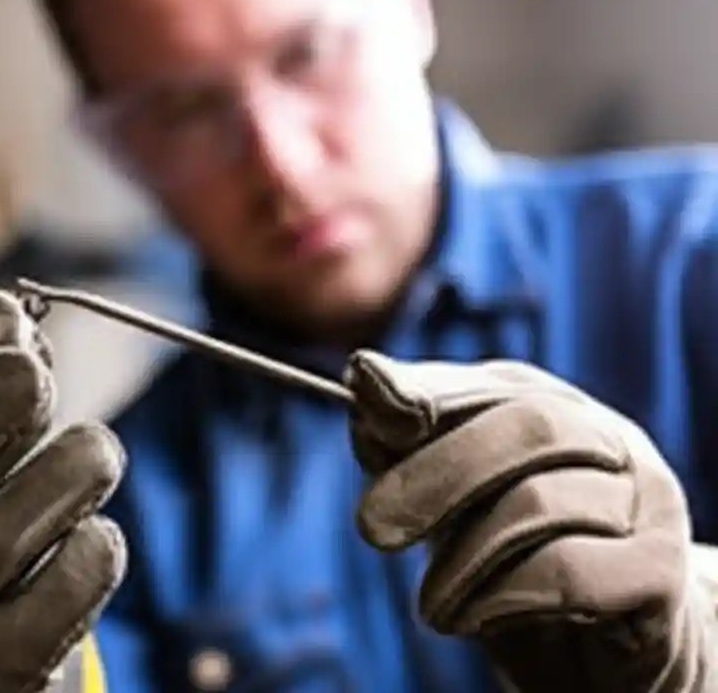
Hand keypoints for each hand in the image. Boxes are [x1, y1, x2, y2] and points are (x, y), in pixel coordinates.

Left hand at [345, 351, 716, 691]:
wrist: (606, 648)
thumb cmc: (513, 560)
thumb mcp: (452, 500)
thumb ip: (407, 441)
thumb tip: (364, 373)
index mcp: (554, 407)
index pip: (493, 383)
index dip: (429, 388)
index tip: (365, 388)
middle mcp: (609, 439)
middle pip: (528, 427)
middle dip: (438, 473)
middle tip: (372, 528)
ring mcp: (646, 500)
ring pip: (541, 504)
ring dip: (462, 560)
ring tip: (432, 605)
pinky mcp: (657, 571)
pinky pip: (568, 572)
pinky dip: (503, 595)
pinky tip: (474, 617)